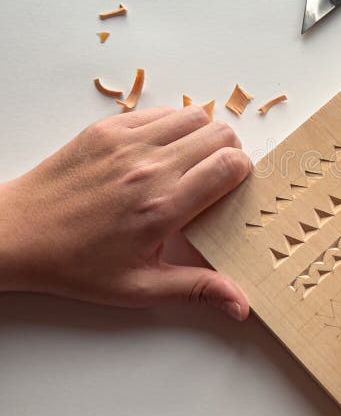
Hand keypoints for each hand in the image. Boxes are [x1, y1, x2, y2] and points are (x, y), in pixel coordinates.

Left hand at [0, 106, 251, 320]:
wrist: (17, 234)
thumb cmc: (75, 264)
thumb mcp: (139, 286)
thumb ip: (197, 289)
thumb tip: (240, 305)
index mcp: (164, 206)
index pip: (230, 165)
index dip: (242, 172)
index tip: (233, 186)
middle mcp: (150, 167)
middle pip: (220, 134)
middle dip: (229, 151)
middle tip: (216, 174)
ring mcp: (127, 142)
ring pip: (195, 116)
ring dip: (203, 134)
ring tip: (191, 160)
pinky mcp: (108, 128)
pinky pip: (161, 111)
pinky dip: (172, 125)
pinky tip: (162, 149)